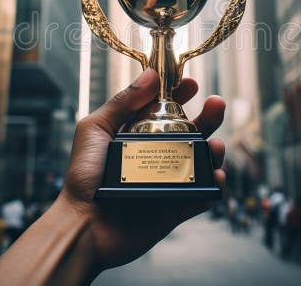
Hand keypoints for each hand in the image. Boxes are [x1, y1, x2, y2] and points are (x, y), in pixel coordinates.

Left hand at [60, 68, 225, 271]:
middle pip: (190, 132)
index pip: (164, 110)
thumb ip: (122, 102)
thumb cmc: (83, 176)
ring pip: (200, 161)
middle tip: (217, 105)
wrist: (83, 225)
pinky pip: (202, 195)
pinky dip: (214, 185)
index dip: (180, 95)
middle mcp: (154, 155)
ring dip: (214, 150)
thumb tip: (151, 75)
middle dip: (208, 117)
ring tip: (215, 146)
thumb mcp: (95, 129)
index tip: (192, 83)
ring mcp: (166, 181)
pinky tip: (216, 175)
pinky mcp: (174, 207)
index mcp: (136, 135)